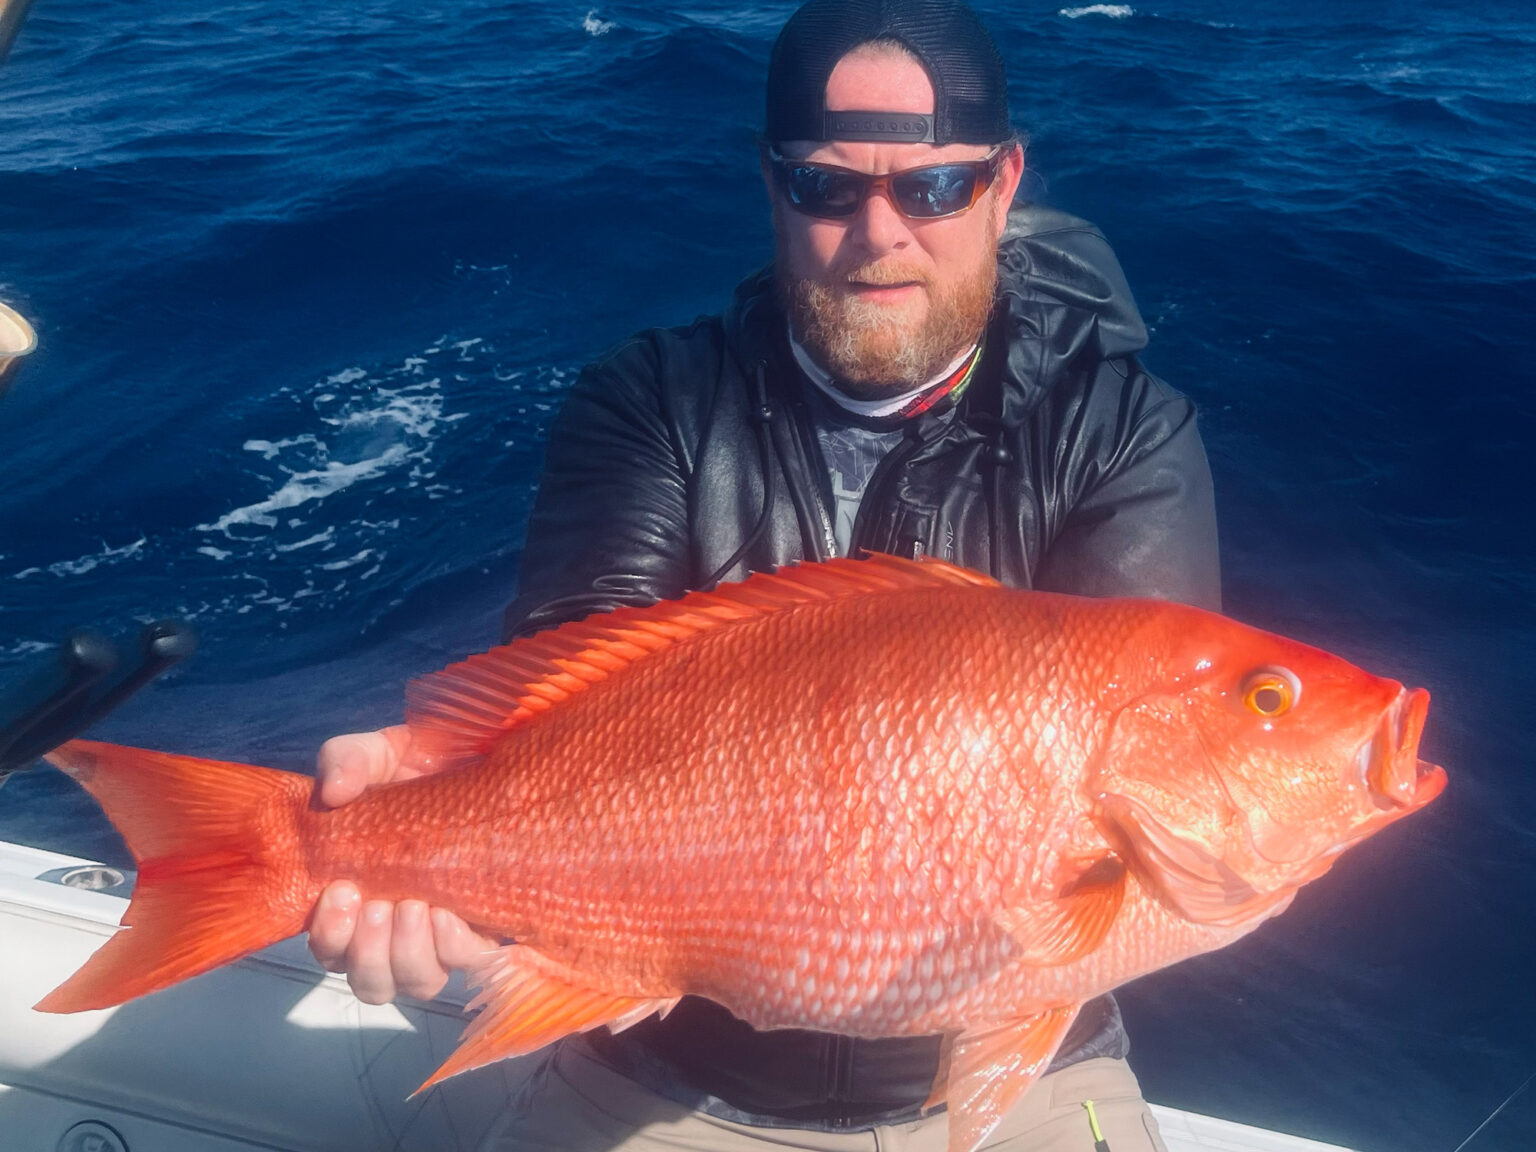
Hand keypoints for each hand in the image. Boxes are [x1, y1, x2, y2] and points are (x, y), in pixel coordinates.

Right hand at [307, 726, 497, 1002]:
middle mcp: (398, 928)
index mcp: (360, 895)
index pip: (331, 947)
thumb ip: (348, 759)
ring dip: (406, 955)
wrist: (491, 758)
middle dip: (367, 952)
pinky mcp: (488, 926)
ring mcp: (444, 932)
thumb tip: (333, 790)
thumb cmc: (427, 763)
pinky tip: (450, 916)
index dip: (329, 937)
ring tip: (413, 908)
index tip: (339, 894)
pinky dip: (452, 948)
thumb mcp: (382, 751)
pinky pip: (468, 963)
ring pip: (417, 982)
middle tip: (379, 906)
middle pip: (371, 981)